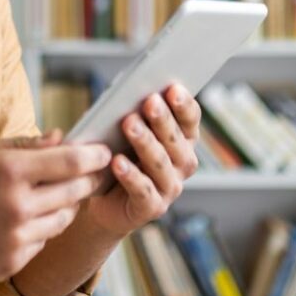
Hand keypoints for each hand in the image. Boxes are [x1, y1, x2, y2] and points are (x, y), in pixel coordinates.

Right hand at [0, 133, 111, 283]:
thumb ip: (23, 145)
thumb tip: (61, 137)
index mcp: (9, 171)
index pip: (71, 162)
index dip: (94, 155)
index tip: (104, 151)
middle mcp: (17, 206)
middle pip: (76, 190)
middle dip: (89, 179)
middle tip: (93, 171)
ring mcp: (16, 238)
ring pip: (65, 219)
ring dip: (68, 204)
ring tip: (56, 194)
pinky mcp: (13, 262)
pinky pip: (43, 241)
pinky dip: (42, 228)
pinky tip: (26, 218)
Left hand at [83, 83, 201, 236]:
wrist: (105, 199)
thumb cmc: (119, 153)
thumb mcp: (125, 129)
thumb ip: (132, 110)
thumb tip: (127, 88)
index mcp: (183, 140)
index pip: (190, 120)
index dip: (184, 105)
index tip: (173, 88)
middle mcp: (183, 164)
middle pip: (176, 140)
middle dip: (163, 120)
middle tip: (150, 101)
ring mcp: (170, 188)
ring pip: (161, 163)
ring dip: (146, 142)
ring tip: (129, 124)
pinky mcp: (152, 208)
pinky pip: (143, 190)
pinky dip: (131, 175)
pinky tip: (117, 161)